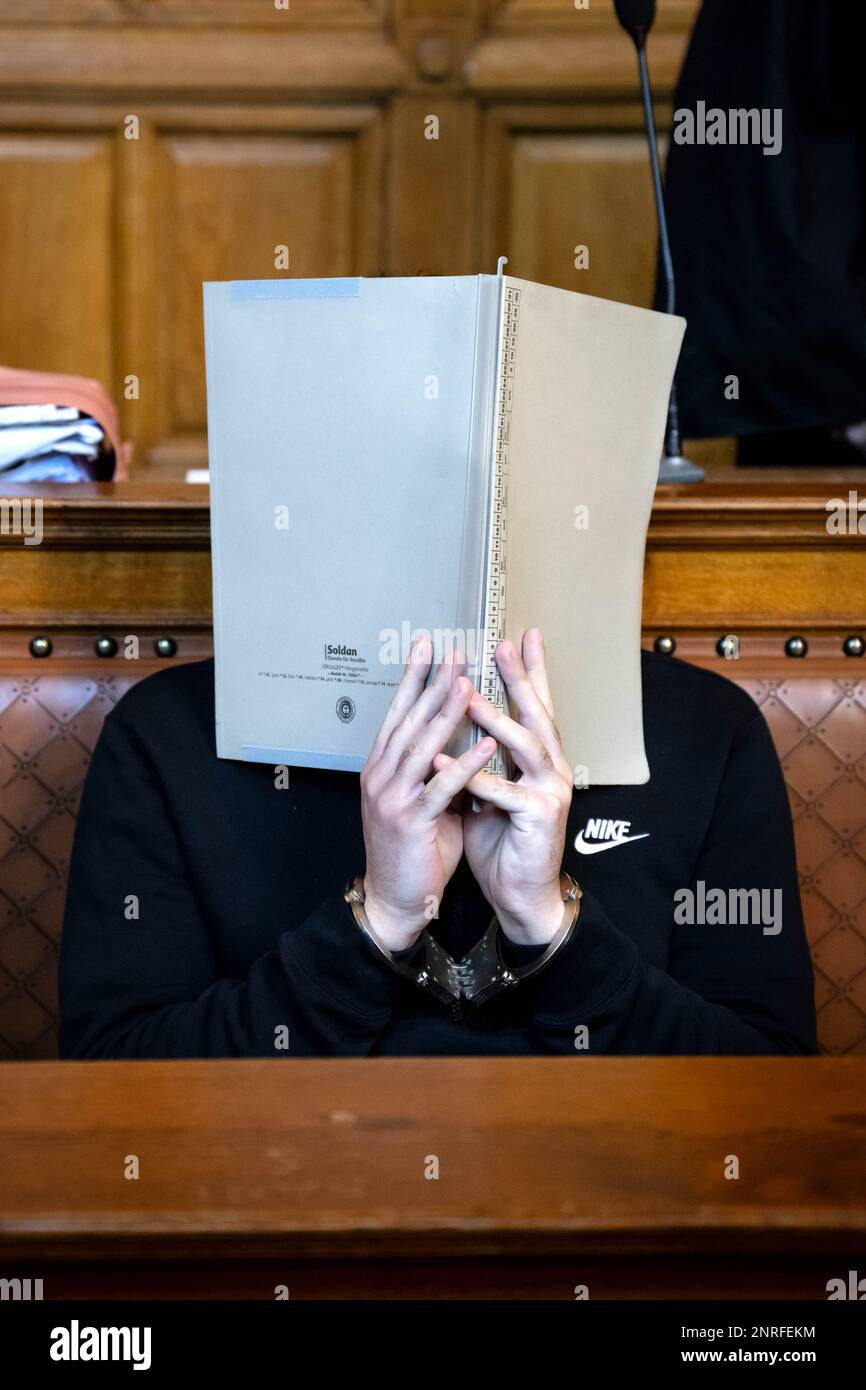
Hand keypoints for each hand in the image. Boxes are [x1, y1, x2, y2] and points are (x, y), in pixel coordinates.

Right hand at [360, 636, 498, 952]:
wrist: (395, 900)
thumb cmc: (413, 850)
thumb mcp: (422, 800)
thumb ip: (435, 769)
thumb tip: (461, 738)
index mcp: (381, 767)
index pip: (398, 712)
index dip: (414, 677)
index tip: (429, 645)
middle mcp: (380, 776)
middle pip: (409, 720)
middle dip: (433, 683)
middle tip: (455, 650)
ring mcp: (392, 797)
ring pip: (422, 746)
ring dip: (447, 713)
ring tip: (468, 683)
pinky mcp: (411, 821)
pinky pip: (440, 787)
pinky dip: (463, 763)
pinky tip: (482, 744)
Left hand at [433, 629, 572, 946]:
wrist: (521, 895)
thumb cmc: (504, 842)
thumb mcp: (488, 792)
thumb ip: (481, 760)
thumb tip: (457, 725)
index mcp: (541, 761)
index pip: (536, 707)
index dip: (530, 672)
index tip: (521, 637)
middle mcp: (553, 769)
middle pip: (537, 715)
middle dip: (520, 679)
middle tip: (502, 645)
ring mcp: (551, 792)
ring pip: (525, 746)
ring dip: (496, 718)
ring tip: (467, 694)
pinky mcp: (540, 817)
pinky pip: (503, 792)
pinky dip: (474, 775)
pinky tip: (446, 758)